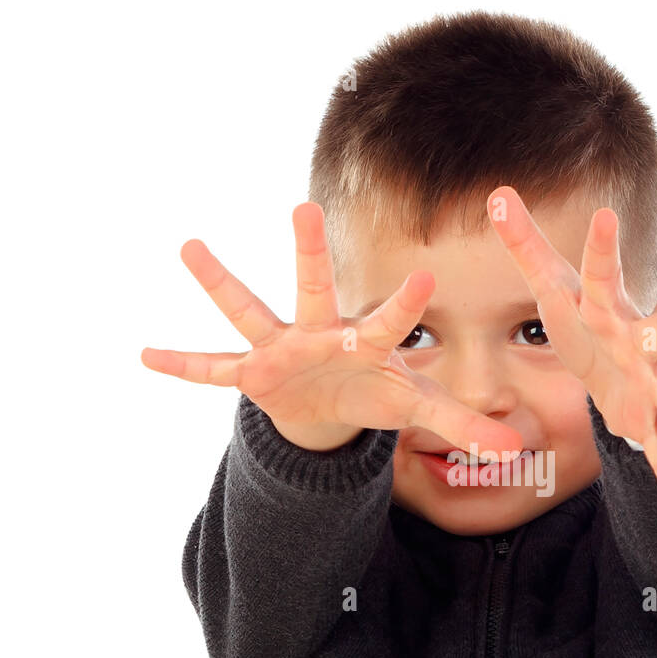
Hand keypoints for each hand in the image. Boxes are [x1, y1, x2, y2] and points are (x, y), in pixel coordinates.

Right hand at [141, 202, 525, 456]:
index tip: (426, 275)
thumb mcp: (416, 409)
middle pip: (317, 288)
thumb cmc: (375, 392)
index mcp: (367, 342)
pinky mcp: (252, 371)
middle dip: (311, 252)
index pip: (392, 321)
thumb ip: (461, 426)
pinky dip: (182, 364)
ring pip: (251, 309)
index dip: (406, 304)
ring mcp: (281, 347)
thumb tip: (512, 452)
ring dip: (221, 282)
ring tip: (188, 245)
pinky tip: (143, 353)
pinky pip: (212, 369)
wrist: (329, 405)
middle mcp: (321, 332)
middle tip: (304, 205)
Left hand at [486, 186, 656, 520]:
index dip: (602, 248)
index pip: (603, 273)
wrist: (614, 358)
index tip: (606, 216)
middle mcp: (639, 348)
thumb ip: (524, 243)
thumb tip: (495, 193)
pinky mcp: (649, 422)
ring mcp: (650, 387)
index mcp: (609, 311)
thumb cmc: (584, 316)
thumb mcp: (551, 284)